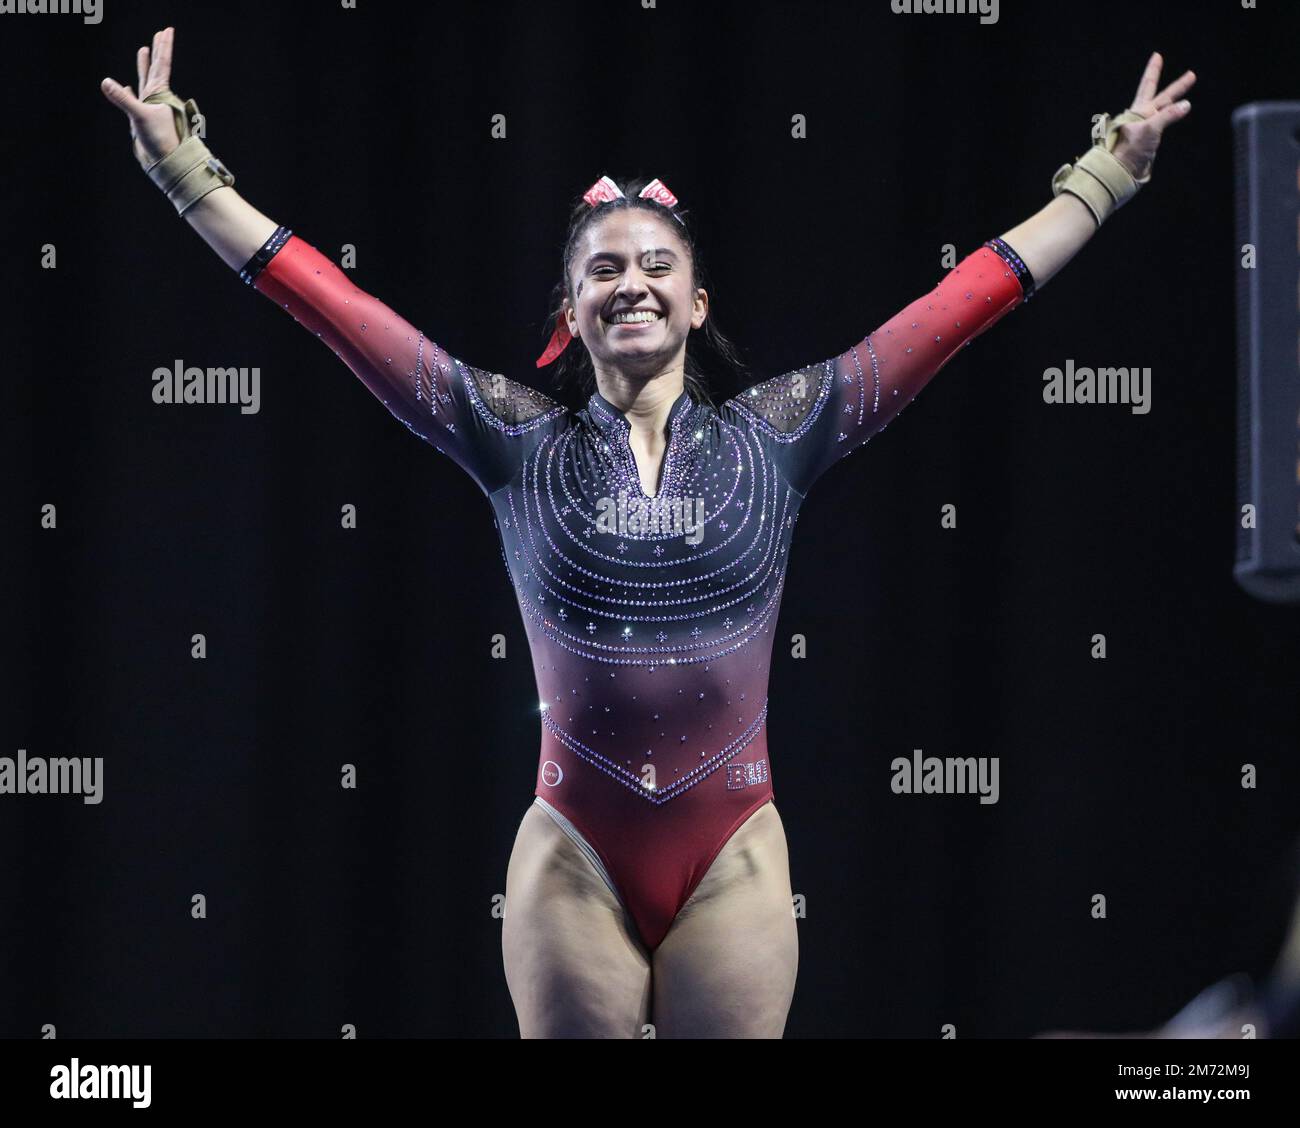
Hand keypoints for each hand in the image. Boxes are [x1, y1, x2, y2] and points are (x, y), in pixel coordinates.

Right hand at [100, 26, 181, 170]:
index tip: (166, 31)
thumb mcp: (140, 118)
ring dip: (144, 66)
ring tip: (143, 51)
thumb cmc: (159, 141)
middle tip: (160, 34)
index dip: (163, 47)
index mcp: (160, 93)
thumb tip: (107, 82)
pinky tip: (127, 86)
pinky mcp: (143, 117)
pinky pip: (135, 99)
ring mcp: (149, 106)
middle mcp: (156, 97)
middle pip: (156, 67)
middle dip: (157, 50)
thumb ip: (124, 100)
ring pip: (146, 79)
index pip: (162, 64)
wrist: (164, 163)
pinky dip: (130, 92)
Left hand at [1110, 51, 1195, 181]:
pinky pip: (1158, 127)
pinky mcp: (1145, 142)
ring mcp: (1142, 129)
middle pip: (1154, 93)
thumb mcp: (1150, 129)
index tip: (1157, 55)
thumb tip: (1185, 104)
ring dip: (1166, 102)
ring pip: (1158, 110)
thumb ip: (1168, 115)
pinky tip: (1161, 124)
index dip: (1153, 70)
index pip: (1149, 85)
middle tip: (1170, 64)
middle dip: (1163, 79)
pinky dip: (1164, 121)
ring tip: (1176, 96)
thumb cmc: (1130, 150)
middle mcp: (1140, 117)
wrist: (1119, 173)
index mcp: (1139, 111)